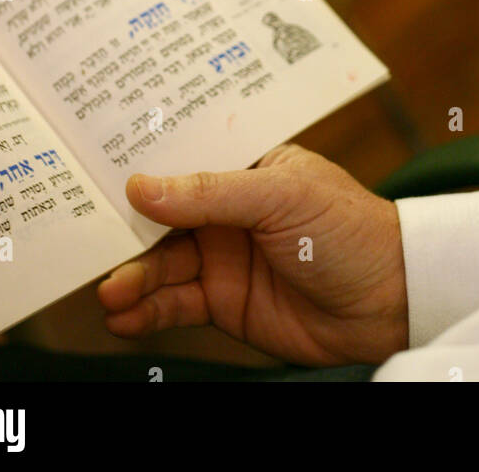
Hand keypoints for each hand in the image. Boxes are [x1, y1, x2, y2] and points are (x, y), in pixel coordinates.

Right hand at [98, 143, 407, 367]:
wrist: (390, 301)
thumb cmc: (348, 229)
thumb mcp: (280, 196)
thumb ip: (210, 193)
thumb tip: (141, 186)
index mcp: (243, 166)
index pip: (180, 161)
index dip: (138, 166)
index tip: (91, 171)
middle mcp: (226, 209)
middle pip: (160, 217)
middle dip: (123, 231)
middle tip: (88, 244)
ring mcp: (222, 256)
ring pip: (161, 264)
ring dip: (131, 278)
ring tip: (108, 292)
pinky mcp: (223, 302)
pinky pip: (174, 305)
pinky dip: (146, 311)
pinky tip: (123, 317)